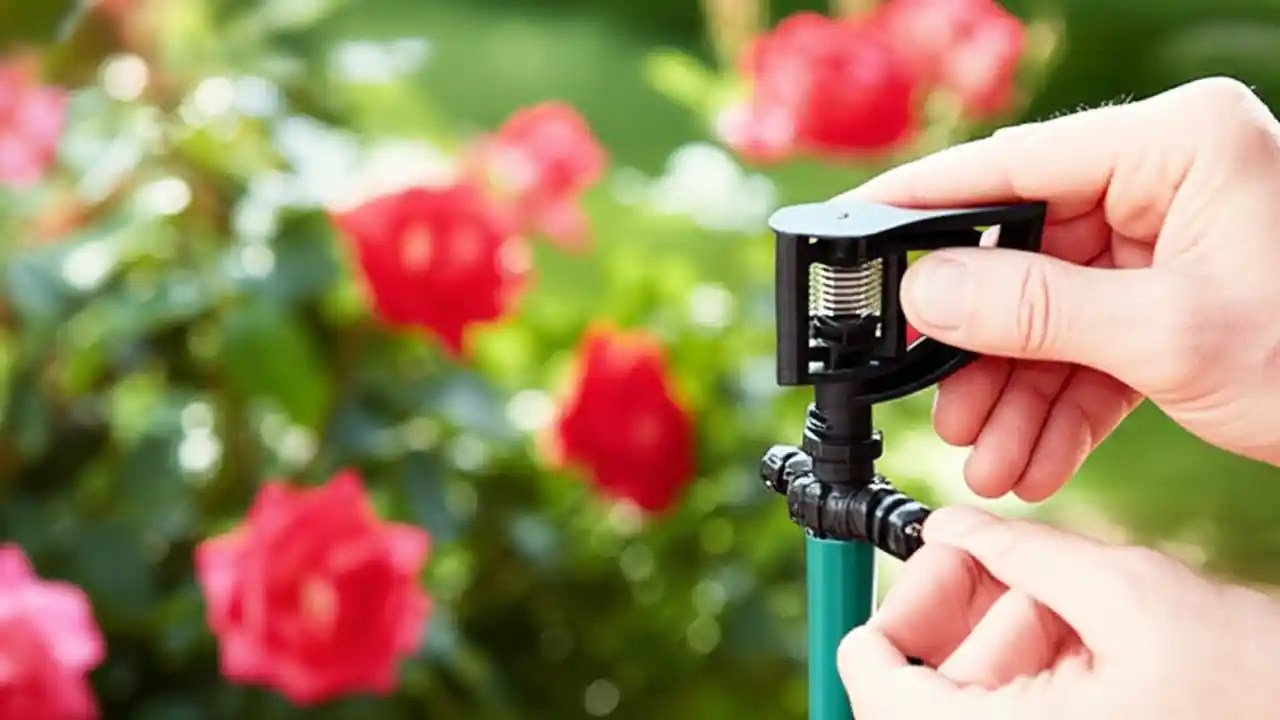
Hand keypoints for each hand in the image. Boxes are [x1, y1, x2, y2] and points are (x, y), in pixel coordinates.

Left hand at [837, 506, 1279, 719]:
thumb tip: (949, 523)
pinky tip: (1082, 635)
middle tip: (1005, 559)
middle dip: (964, 610)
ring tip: (1068, 600)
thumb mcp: (1131, 597)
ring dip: (1005, 636)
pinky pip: (1017, 715)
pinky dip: (1034, 671)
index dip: (896, 610)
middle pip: (923, 688)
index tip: (938, 562)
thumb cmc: (1254, 689)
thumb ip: (1024, 553)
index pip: (875, 680)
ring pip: (971, 701)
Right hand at [840, 76, 1279, 500]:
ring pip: (1052, 312)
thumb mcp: (1167, 334)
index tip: (857, 228)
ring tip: (987, 457)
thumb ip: (1033, 307)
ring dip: (1015, 391)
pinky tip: (1030, 458)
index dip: (926, 203)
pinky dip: (1061, 404)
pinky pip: (1092, 345)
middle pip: (1026, 254)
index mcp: (1176, 145)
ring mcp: (1171, 241)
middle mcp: (1167, 181)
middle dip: (982, 347)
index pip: (1017, 166)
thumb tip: (926, 290)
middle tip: (936, 402)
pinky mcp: (1175, 298)